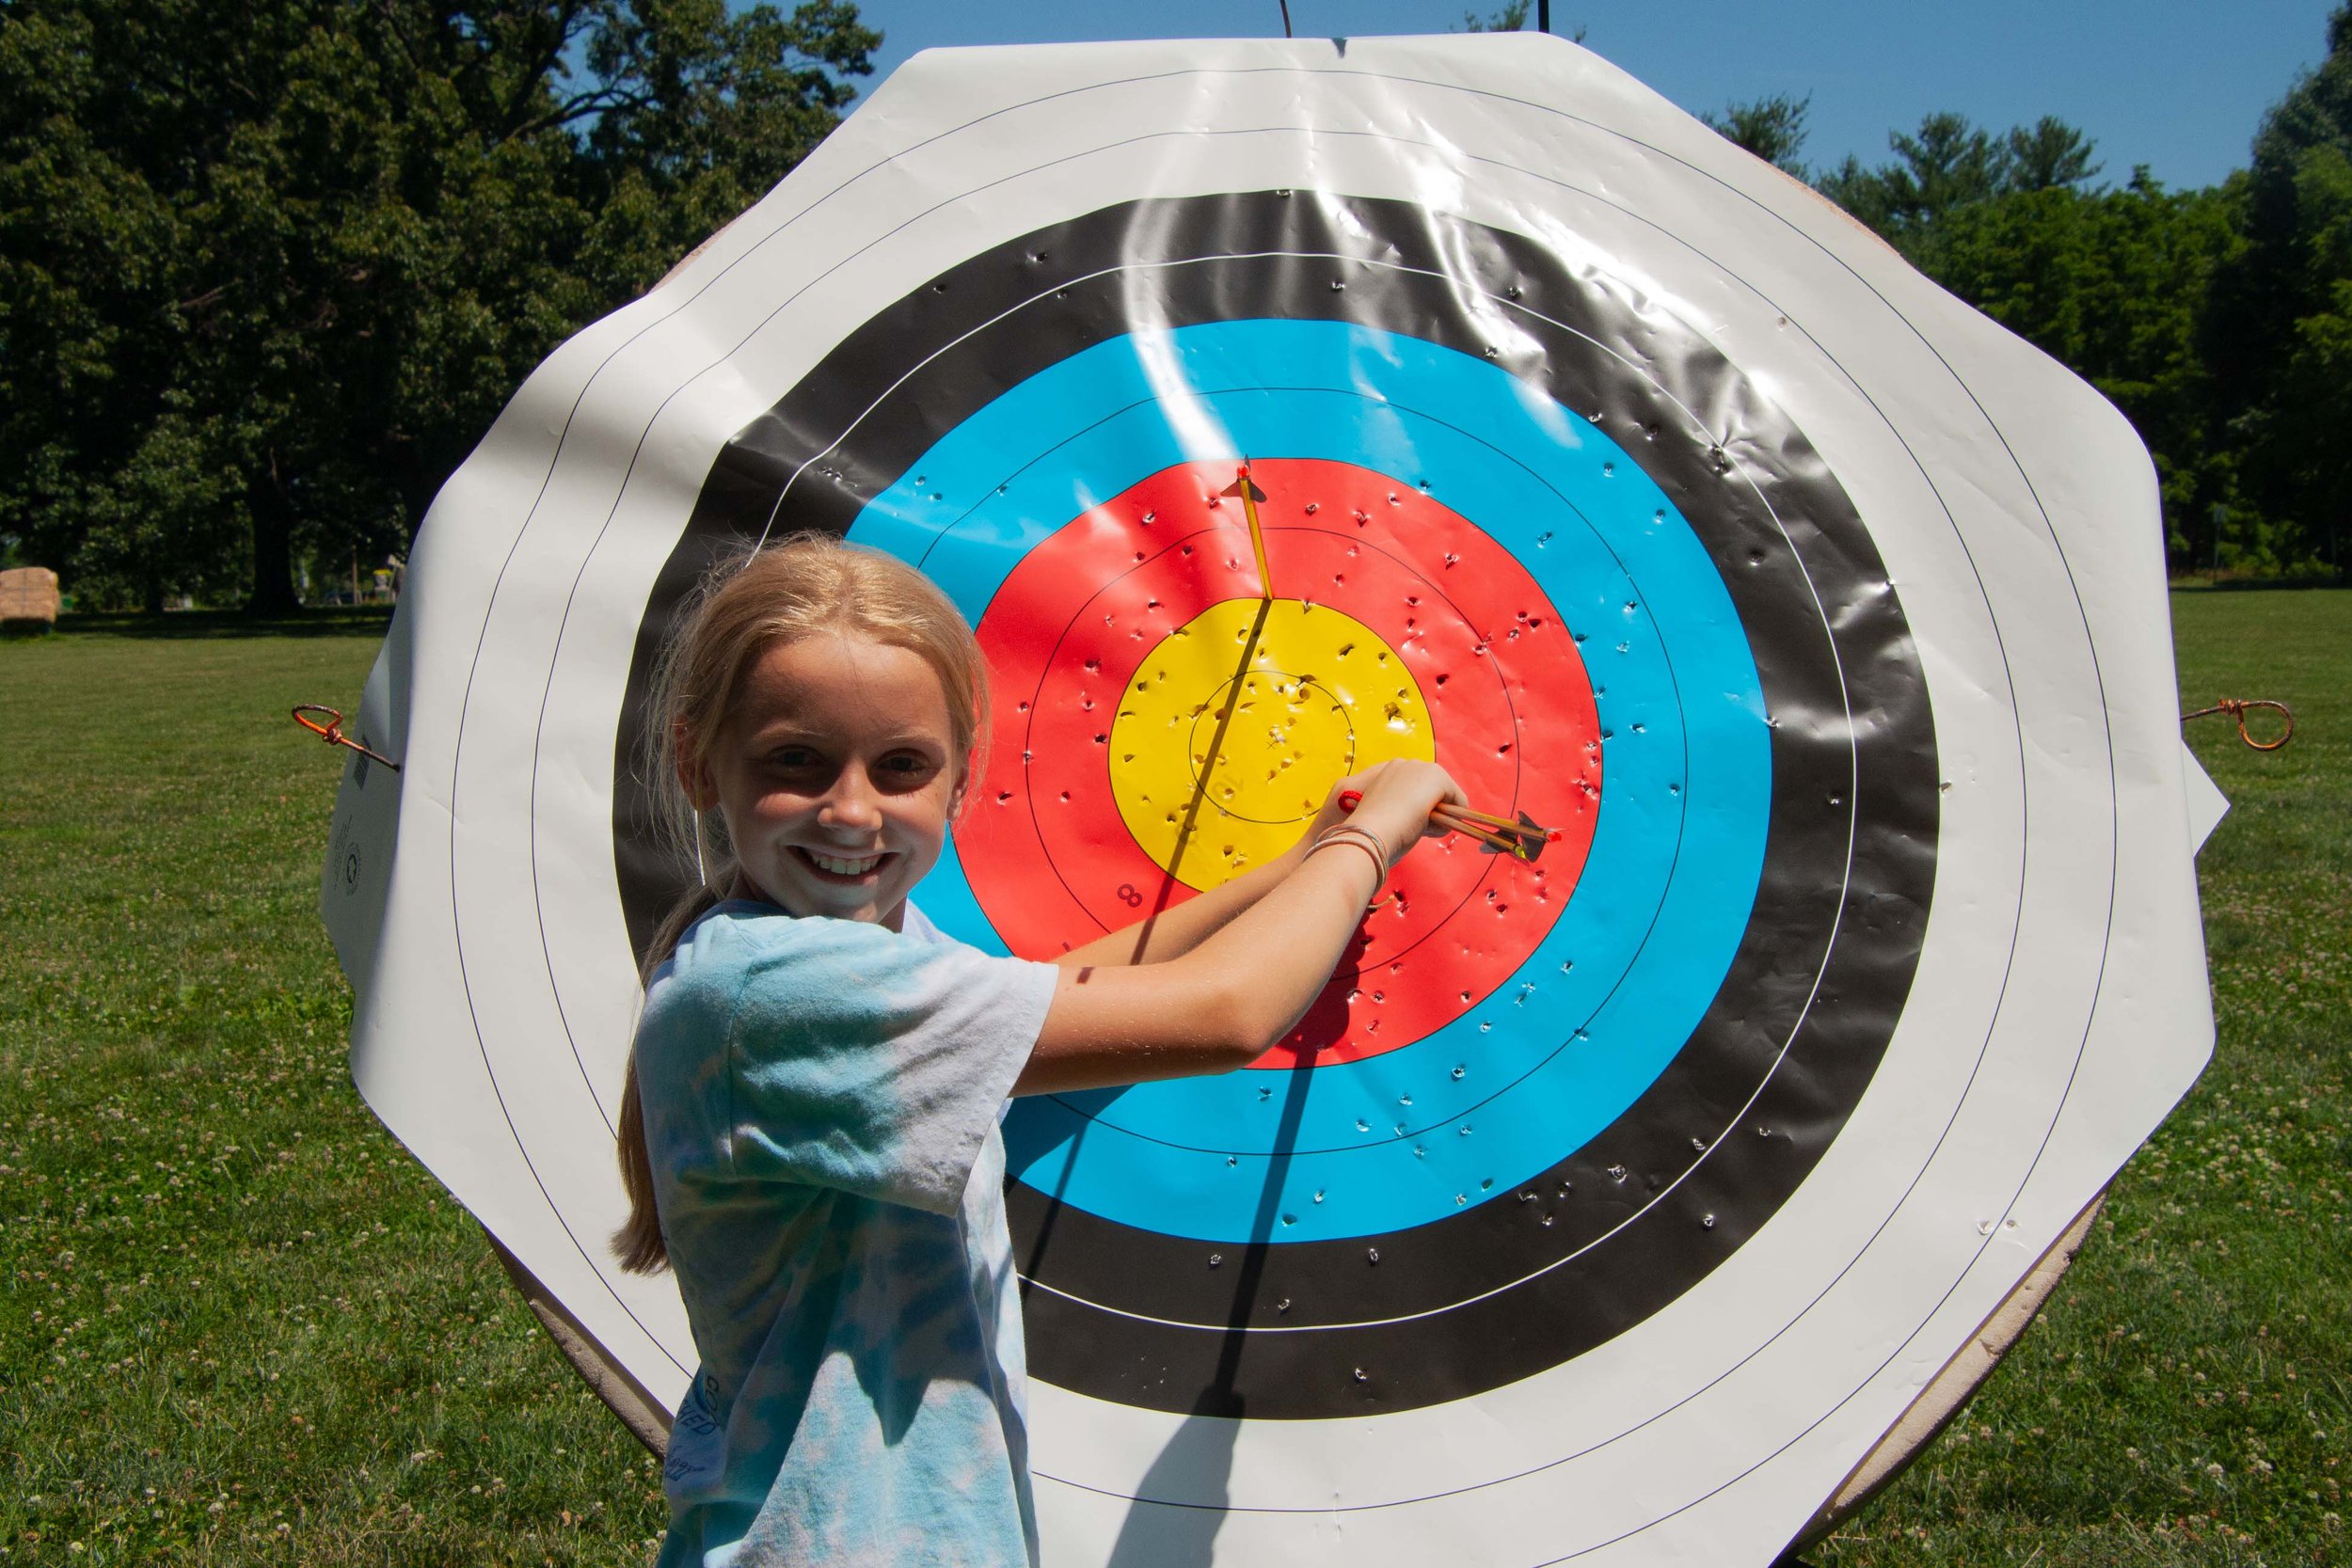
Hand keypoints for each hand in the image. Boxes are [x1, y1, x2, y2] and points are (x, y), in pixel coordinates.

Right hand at [1302, 760, 1465, 865]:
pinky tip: (1428, 828)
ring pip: (1447, 796)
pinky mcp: (1438, 778)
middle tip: (1414, 829)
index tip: (1408, 824)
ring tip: (1417, 830)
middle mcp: (1406, 763)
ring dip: (1438, 816)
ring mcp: (1423, 768)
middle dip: (1431, 810)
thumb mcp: (1385, 815)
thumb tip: (1424, 819)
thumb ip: (1402, 809)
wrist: (1368, 833)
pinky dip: (1450, 819)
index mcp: (1389, 771)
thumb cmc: (1369, 831)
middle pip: (1435, 789)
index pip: (1418, 788)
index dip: (1418, 809)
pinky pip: (1459, 802)